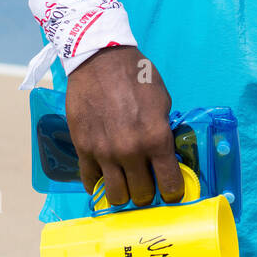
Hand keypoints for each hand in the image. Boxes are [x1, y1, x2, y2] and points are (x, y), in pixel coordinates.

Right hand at [65, 45, 184, 206]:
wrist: (100, 60)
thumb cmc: (136, 75)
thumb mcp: (162, 100)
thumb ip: (163, 130)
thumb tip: (165, 155)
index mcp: (156, 138)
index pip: (170, 185)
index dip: (174, 192)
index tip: (172, 191)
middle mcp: (130, 151)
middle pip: (142, 196)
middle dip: (148, 193)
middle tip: (147, 182)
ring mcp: (104, 153)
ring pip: (116, 197)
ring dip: (124, 193)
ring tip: (126, 182)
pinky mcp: (83, 149)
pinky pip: (90, 181)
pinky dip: (99, 184)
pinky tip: (105, 176)